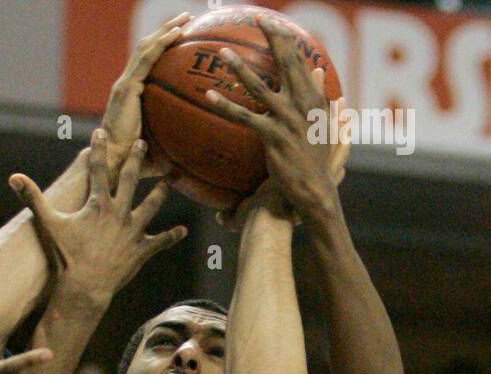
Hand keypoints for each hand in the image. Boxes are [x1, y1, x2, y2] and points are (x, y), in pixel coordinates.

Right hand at [9, 131, 187, 306]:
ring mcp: (133, 231)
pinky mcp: (142, 250)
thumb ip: (33, 198)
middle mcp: (119, 212)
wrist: (85, 286)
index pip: (97, 170)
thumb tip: (13, 177)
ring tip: (168, 180)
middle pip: (129, 179)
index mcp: (98, 204)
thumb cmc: (67, 256)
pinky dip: (172, 236)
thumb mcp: (49, 225)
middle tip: (143, 143)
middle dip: (135, 159)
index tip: (100, 132)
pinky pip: (160, 241)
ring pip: (151, 205)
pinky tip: (183, 230)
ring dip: (160, 192)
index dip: (98, 150)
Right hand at [102, 12, 192, 175]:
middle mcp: (126, 84)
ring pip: (146, 47)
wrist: (112, 164)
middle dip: (166, 29)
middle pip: (147, 48)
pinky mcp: (126, 88)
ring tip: (186, 18)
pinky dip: (162, 43)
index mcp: (130, 94)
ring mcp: (125, 84)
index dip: (162, 45)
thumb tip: (186, 164)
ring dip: (166, 30)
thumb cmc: (130, 164)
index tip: (181, 35)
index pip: (146, 62)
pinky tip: (178, 33)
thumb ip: (167, 147)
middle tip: (187, 18)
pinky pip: (148, 59)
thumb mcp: (153, 150)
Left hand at [205, 19, 349, 229]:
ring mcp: (288, 119)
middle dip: (271, 37)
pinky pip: (245, 118)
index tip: (273, 23)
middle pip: (285, 62)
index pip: (300, 60)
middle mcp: (303, 104)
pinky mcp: (274, 137)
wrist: (315, 193)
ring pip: (260, 87)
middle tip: (255, 18)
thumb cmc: (317, 164)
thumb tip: (318, 72)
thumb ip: (321, 97)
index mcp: (315, 99)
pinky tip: (209, 97)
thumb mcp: (325, 127)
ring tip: (223, 51)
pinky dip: (226, 106)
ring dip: (240, 66)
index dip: (285, 39)